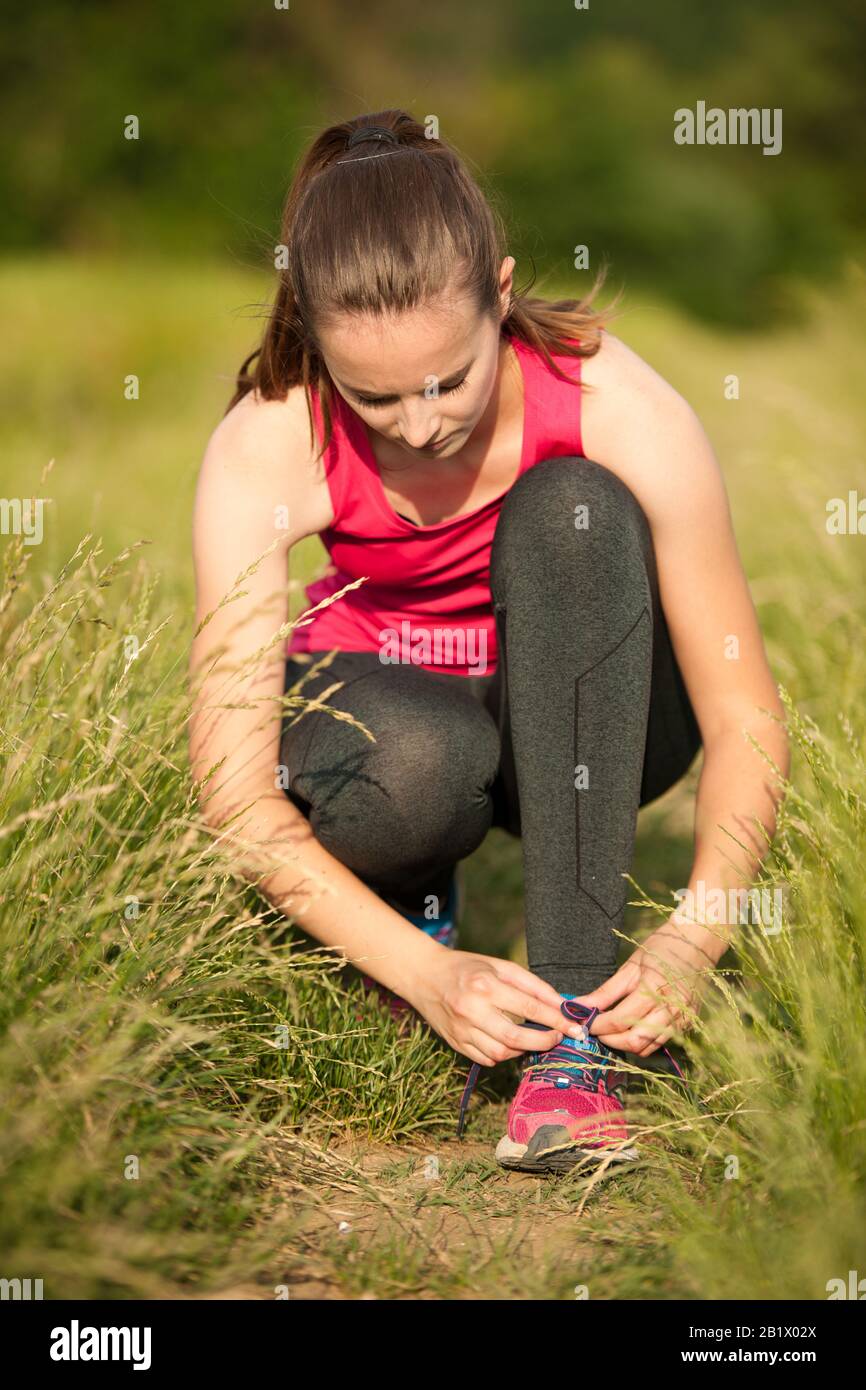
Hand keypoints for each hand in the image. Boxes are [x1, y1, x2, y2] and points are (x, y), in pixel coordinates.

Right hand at [410, 949, 580, 1066]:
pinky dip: (504, 1054)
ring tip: (534, 1038)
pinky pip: (486, 1059)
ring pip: (502, 1053)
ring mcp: (461, 1030)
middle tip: (559, 1038)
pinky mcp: (455, 1043)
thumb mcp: (500, 966)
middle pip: (516, 1037)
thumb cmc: (467, 967)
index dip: (557, 1020)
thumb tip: (561, 1005)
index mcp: (485, 985)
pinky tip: (510, 1043)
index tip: (575, 1027)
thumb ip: (532, 985)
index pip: (529, 1008)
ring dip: (524, 1049)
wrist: (424, 976)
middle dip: (544, 1041)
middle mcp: (471, 1010)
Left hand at [572, 917, 720, 1056]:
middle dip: (609, 1040)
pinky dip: (642, 1041)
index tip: (582, 1022)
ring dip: (624, 1044)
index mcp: (654, 989)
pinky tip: (632, 1028)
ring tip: (611, 1030)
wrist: (698, 944)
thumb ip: (606, 991)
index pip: (619, 1020)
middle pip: (634, 1040)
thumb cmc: (662, 949)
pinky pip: (660, 1042)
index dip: (597, 1025)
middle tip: (595, 1029)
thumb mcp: (630, 966)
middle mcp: (671, 1008)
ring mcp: (682, 1019)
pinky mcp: (688, 1024)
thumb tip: (580, 1005)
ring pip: (647, 1047)